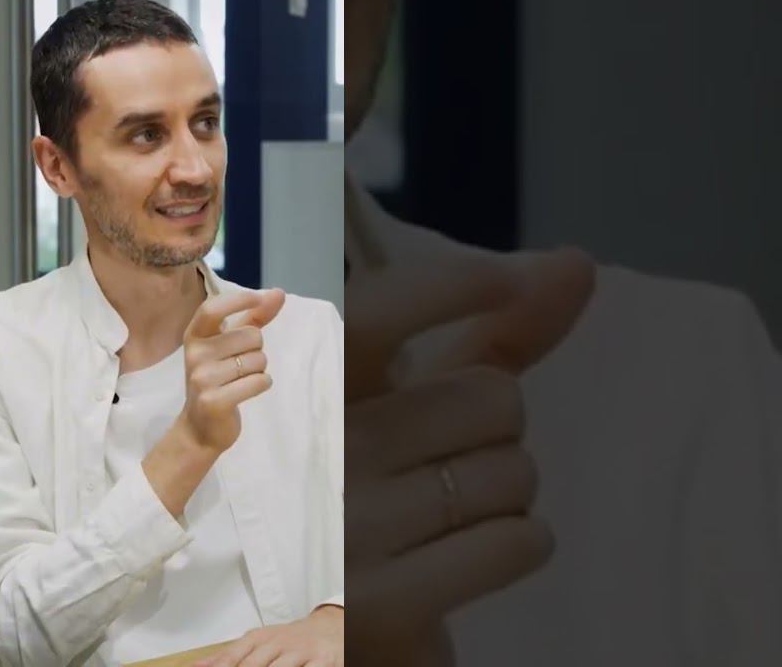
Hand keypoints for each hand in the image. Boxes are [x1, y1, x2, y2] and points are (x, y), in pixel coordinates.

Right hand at [176, 288, 285, 452]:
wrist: (200, 428)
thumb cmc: (217, 379)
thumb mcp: (229, 345)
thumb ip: (253, 318)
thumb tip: (278, 293)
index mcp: (194, 336)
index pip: (212, 308)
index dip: (238, 300)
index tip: (258, 299)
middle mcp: (195, 354)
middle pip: (251, 336)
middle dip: (258, 350)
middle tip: (242, 365)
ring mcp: (202, 379)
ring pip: (258, 360)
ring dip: (260, 370)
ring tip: (241, 380)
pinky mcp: (214, 401)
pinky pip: (258, 382)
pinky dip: (262, 384)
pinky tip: (247, 390)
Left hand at [193, 606, 343, 666]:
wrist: (328, 627)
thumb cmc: (287, 639)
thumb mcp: (257, 642)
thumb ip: (226, 656)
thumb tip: (196, 666)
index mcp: (257, 639)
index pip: (231, 657)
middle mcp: (277, 644)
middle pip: (252, 666)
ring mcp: (299, 652)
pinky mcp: (322, 660)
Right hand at [344, 239, 595, 664]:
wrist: (334, 617)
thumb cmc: (382, 488)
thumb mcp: (416, 405)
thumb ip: (492, 337)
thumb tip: (575, 264)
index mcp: (305, 389)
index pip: (375, 312)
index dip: (452, 285)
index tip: (512, 280)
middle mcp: (311, 448)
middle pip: (489, 398)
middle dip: (500, 430)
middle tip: (449, 457)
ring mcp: (341, 524)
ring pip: (512, 473)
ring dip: (508, 492)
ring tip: (449, 510)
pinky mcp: (379, 602)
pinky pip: (518, 541)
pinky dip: (519, 543)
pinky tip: (471, 549)